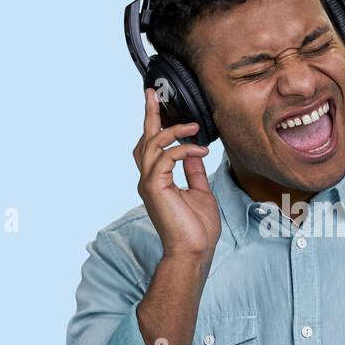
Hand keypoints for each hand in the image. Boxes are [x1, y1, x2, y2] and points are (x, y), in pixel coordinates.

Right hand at [134, 87, 220, 261]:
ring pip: (151, 145)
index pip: (152, 147)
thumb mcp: (200, 192)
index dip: (154, 125)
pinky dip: (184, 149)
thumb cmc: (198, 228)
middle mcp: (148, 179)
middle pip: (144, 140)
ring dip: (173, 131)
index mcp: (157, 180)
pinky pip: (165, 157)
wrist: (195, 251)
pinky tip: (201, 150)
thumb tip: (194, 153)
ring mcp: (149, 183)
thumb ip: (194, 171)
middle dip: (149, 115)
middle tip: (153, 93)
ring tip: (193, 126)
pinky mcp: (154, 187)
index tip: (157, 103)